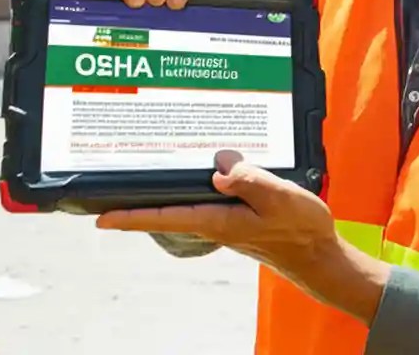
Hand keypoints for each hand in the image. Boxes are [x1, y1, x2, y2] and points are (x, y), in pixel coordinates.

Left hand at [95, 151, 389, 322]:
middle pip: (165, 210)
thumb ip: (249, 180)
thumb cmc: (301, 229)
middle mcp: (213, 221)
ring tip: (138, 175)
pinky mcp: (235, 214)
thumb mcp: (280, 198)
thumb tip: (218, 165)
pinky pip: (204, 198)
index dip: (130, 217)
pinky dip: (190, 187)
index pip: (164, 216)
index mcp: (218, 219)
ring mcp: (223, 219)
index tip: (100, 216)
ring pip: (183, 203)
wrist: (318, 253)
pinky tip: (194, 172)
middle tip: (105, 187)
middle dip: (135, 202)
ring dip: (160, 192)